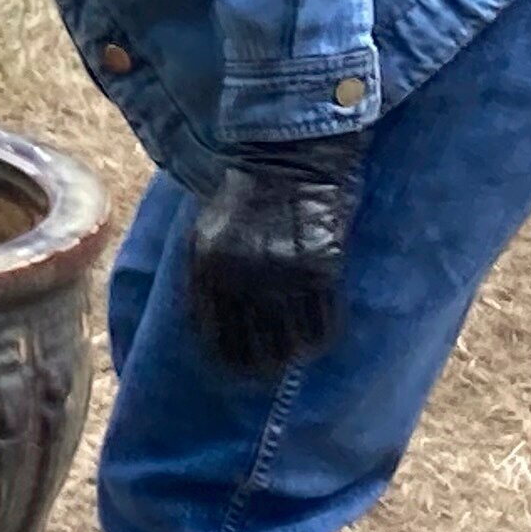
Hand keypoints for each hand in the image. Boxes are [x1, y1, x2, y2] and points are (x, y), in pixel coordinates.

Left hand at [183, 138, 362, 376]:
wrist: (287, 157)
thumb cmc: (244, 195)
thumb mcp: (207, 230)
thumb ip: (206, 273)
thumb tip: (205, 321)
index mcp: (208, 267)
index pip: (214, 333)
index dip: (225, 358)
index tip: (234, 371)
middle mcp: (243, 277)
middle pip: (253, 345)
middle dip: (262, 365)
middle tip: (269, 375)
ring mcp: (284, 274)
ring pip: (292, 339)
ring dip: (294, 354)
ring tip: (296, 360)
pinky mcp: (322, 268)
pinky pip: (324, 319)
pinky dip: (323, 336)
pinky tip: (320, 342)